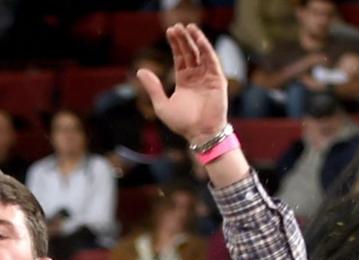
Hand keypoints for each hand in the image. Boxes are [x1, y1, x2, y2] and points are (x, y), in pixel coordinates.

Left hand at [135, 23, 228, 144]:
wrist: (200, 135)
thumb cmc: (182, 124)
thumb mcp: (162, 105)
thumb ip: (153, 87)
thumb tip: (140, 70)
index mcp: (184, 81)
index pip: (180, 57)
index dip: (175, 44)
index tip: (169, 31)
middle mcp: (196, 77)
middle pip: (189, 52)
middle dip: (183, 39)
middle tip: (176, 26)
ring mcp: (207, 77)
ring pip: (201, 53)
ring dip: (195, 39)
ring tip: (188, 27)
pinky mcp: (218, 79)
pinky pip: (212, 60)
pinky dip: (206, 48)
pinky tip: (198, 39)